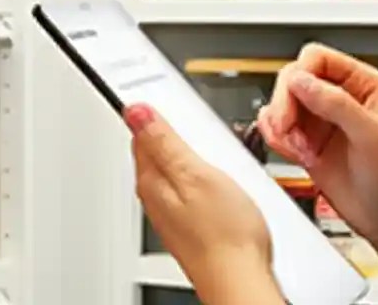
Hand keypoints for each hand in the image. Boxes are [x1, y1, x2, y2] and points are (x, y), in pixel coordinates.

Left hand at [126, 104, 282, 304]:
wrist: (241, 281)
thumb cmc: (223, 235)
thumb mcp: (196, 173)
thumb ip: (165, 141)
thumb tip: (136, 111)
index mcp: (151, 180)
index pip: (141, 131)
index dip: (157, 111)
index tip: (168, 97)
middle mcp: (156, 197)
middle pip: (161, 149)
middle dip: (183, 135)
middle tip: (206, 131)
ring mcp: (174, 212)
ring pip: (180, 168)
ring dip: (198, 157)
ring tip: (220, 156)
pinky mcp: (193, 223)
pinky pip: (194, 189)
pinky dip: (208, 180)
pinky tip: (226, 184)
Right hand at [257, 44, 377, 298]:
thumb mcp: (372, 135)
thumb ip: (336, 104)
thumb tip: (300, 81)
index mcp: (360, 83)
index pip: (316, 58)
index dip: (300, 74)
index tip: (295, 98)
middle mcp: (337, 97)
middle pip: (291, 78)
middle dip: (285, 103)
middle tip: (288, 127)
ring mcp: (319, 120)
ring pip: (279, 103)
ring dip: (280, 125)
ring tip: (299, 148)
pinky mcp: (304, 142)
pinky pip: (275, 128)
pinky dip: (275, 139)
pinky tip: (295, 154)